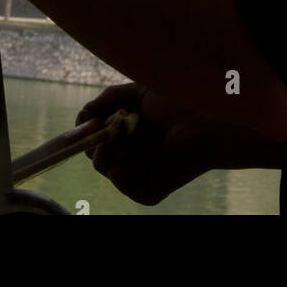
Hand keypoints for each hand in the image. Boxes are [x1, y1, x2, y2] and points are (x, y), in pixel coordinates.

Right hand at [75, 83, 219, 205]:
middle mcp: (131, 158)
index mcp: (129, 138)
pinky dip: (124, 161)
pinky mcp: (146, 192)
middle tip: (116, 118)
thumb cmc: (175, 103)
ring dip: (110, 142)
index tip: (90, 117)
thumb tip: (83, 115)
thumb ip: (108, 98)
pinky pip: (118, 178)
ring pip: (101, 164)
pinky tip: (141, 150)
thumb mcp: (137, 93)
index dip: (87, 129)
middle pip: (93, 152)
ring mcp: (137, 177)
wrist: (202, 120)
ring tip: (130, 126)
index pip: (95, 138)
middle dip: (98, 132)